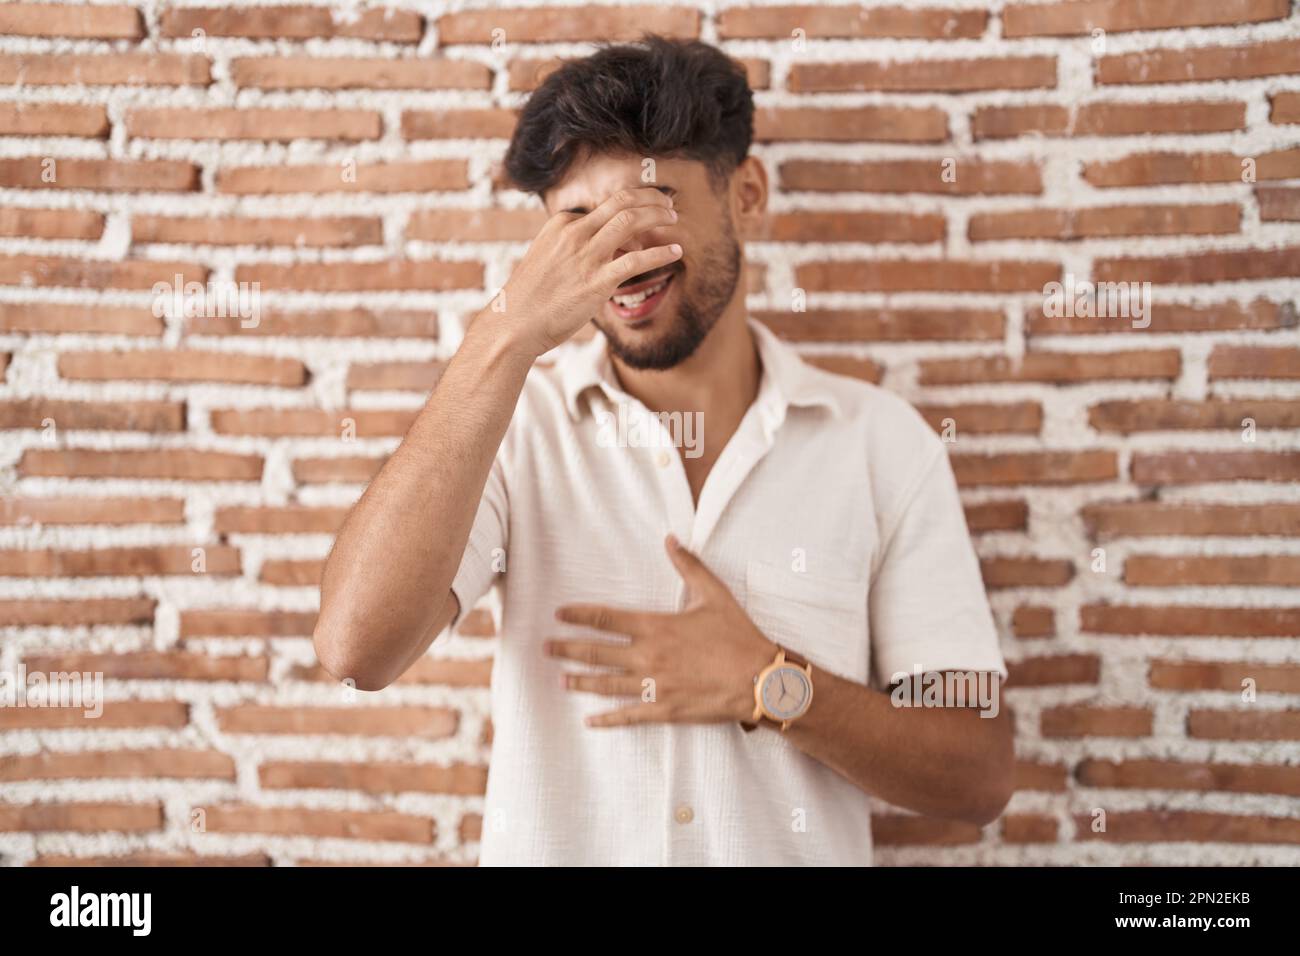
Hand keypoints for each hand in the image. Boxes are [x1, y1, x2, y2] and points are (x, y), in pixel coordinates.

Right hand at [483, 187, 682, 358]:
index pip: (602, 207)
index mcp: (561, 224)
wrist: (514, 323)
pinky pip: (637, 260)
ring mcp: (586, 256)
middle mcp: (574, 233)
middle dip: (650, 197)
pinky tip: (676, 252)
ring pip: (631, 220)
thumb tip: (606, 251)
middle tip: (667, 203)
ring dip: (657, 215)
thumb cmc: (530, 298)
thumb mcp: (546, 259)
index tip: (642, 222)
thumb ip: (572, 249)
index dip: (628, 210)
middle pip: (621, 200)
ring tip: (674, 218)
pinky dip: (660, 253)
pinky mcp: (598, 282)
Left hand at [545, 535, 777, 726]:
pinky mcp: (664, 710)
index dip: (578, 616)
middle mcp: (648, 656)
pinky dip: (606, 719)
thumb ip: (689, 566)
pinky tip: (590, 720)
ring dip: (580, 682)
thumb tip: (671, 539)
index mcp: (656, 626)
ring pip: (605, 685)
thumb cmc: (738, 636)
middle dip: (567, 650)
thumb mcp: (715, 594)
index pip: (605, 619)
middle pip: (595, 653)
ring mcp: (653, 686)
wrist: (760, 680)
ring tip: (560, 680)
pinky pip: (627, 716)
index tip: (558, 615)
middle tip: (546, 648)